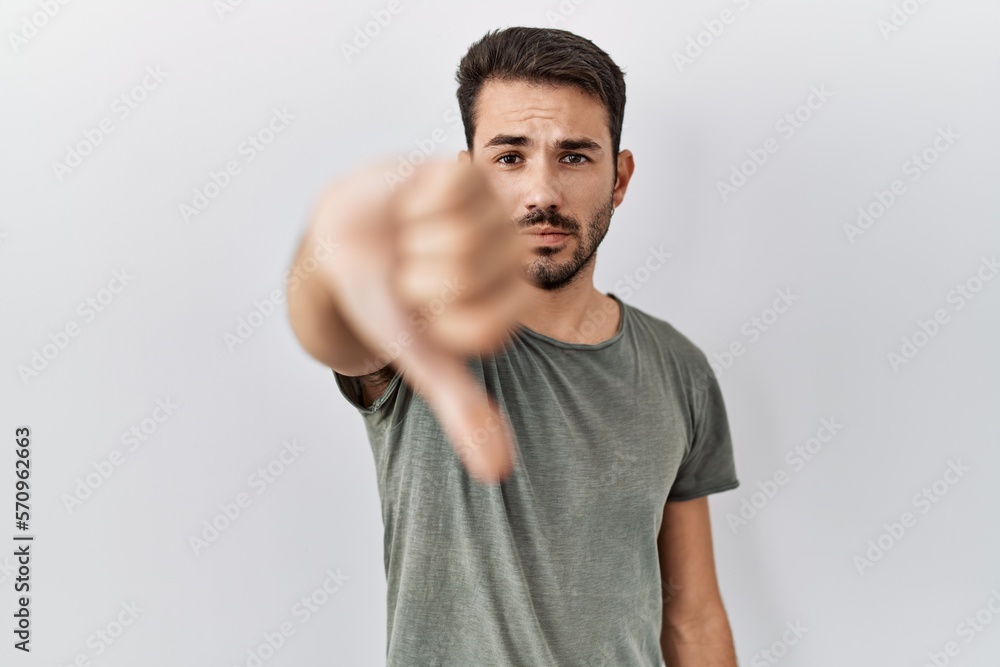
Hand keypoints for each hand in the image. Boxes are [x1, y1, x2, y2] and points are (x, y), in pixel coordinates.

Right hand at [310, 158, 526, 483]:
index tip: (421, 314)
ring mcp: (495, 215)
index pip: (479, 330)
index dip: (431, 322)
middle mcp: (511, 264)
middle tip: (410, 270)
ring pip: (459, 236)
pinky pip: (449, 190)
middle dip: (415, 279)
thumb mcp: (419, 355)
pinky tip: (414, 205)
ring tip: (411, 237)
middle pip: (464, 279)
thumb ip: (461, 407)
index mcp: (505, 309)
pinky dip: (414, 201)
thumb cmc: (385, 299)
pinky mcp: (472, 172)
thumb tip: (498, 473)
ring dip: (412, 240)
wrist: (347, 237)